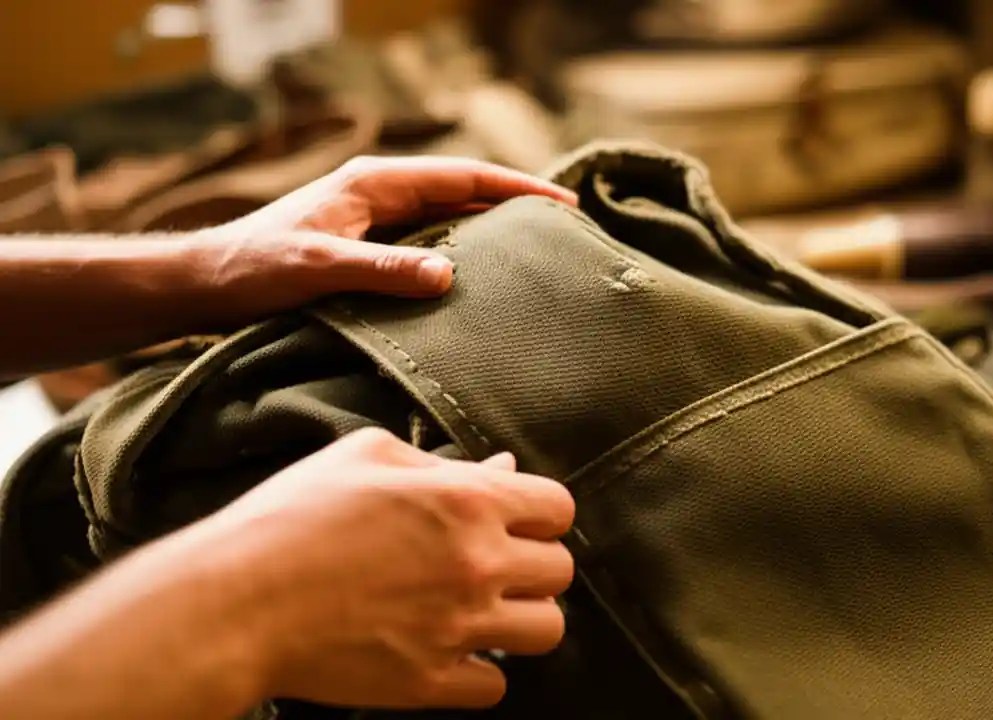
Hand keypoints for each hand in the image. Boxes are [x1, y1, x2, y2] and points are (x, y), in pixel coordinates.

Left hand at [187, 155, 577, 327]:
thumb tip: (449, 276)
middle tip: (567, 230)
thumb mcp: (316, 268)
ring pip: (450, 220)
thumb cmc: (251, 270)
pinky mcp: (368, 248)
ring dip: (492, 233)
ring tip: (539, 254)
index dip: (517, 188)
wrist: (203, 286)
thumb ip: (381, 271)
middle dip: (515, 207)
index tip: (563, 202)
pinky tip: (483, 281)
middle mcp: (380, 194)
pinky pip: (430, 246)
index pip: (463, 177)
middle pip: (464, 193)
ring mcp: (375, 220)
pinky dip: (463, 256)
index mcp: (375, 183)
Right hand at [194, 429, 575, 709]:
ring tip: (483, 611)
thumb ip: (443, 464)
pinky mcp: (431, 682)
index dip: (538, 514)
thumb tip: (502, 470)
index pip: (558, 509)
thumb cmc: (291, 518)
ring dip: (521, 620)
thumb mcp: (364, 458)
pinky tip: (449, 650)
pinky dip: (480, 672)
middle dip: (533, 565)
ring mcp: (459, 628)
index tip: (515, 521)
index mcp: (466, 501)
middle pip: (561, 571)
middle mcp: (477, 564)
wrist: (234, 602)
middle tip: (494, 567)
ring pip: (548, 631)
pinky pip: (496, 686)